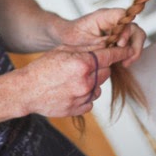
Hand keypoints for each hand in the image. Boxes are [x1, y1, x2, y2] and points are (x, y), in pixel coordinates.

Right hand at [16, 46, 134, 116]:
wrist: (26, 91)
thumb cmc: (42, 68)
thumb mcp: (62, 51)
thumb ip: (84, 49)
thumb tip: (103, 45)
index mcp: (82, 63)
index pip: (109, 56)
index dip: (120, 52)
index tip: (128, 51)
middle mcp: (86, 81)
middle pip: (106, 72)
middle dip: (100, 67)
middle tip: (84, 65)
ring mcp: (83, 97)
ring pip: (99, 87)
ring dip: (93, 83)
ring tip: (74, 80)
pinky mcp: (78, 109)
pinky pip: (91, 101)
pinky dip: (85, 96)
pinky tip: (71, 91)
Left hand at [57, 8, 145, 66]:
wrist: (64, 37)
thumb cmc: (71, 35)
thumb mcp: (83, 42)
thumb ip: (100, 45)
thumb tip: (115, 51)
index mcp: (104, 16)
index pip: (123, 16)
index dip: (126, 30)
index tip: (120, 44)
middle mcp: (113, 21)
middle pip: (135, 28)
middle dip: (135, 45)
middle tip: (126, 59)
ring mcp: (117, 29)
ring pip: (136, 37)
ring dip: (133, 51)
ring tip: (124, 63)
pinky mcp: (117, 38)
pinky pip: (130, 44)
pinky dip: (128, 54)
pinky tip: (121, 63)